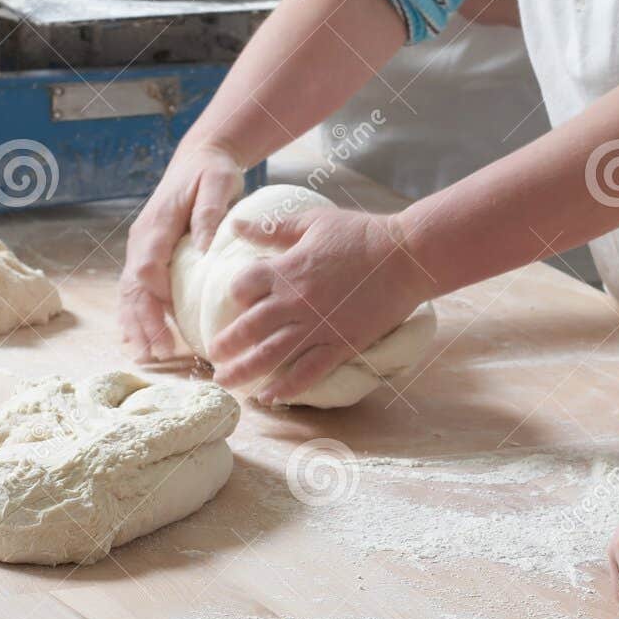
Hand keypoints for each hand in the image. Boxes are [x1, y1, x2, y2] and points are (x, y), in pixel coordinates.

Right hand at [120, 145, 244, 361]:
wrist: (199, 160)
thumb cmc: (211, 172)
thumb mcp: (219, 182)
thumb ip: (210, 212)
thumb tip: (203, 248)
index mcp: (157, 225)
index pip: (148, 266)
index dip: (156, 294)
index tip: (170, 317)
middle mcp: (142, 240)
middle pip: (134, 288)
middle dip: (143, 321)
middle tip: (158, 352)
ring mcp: (141, 250)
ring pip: (130, 294)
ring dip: (136, 325)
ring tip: (147, 356)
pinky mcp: (147, 257)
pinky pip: (137, 291)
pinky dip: (137, 317)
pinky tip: (142, 341)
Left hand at [208, 207, 430, 401]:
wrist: (406, 257)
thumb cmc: (361, 233)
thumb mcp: (312, 221)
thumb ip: (272, 229)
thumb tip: (236, 225)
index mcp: (285, 270)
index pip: (241, 288)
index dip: (236, 294)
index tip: (239, 299)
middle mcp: (294, 303)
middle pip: (246, 329)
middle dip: (224, 346)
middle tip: (212, 357)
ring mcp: (317, 327)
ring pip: (270, 356)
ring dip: (243, 372)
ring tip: (224, 382)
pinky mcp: (340, 344)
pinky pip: (308, 372)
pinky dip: (287, 387)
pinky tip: (270, 397)